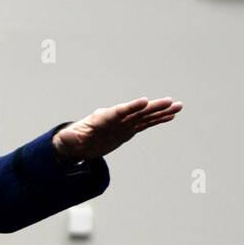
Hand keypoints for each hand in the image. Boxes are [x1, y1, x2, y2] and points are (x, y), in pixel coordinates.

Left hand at [52, 96, 182, 162]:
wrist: (77, 143)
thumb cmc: (70, 140)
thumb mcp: (67, 141)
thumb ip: (68, 139)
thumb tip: (65, 138)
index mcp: (102, 118)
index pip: (118, 112)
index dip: (131, 107)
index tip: (144, 102)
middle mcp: (116, 118)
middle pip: (137, 111)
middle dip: (153, 107)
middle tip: (170, 101)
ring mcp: (124, 123)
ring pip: (145, 116)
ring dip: (162, 112)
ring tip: (178, 107)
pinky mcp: (128, 130)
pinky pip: (146, 124)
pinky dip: (158, 120)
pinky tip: (171, 116)